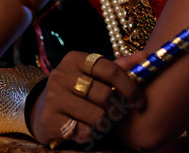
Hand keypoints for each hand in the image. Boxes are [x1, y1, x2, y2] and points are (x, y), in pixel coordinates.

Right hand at [29, 50, 147, 145]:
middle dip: (116, 109)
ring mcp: (53, 97)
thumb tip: (146, 56)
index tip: (140, 101)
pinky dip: (90, 133)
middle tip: (115, 114)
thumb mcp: (93, 74)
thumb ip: (119, 66)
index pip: (111, 70)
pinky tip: (84, 128)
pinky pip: (83, 131)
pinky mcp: (49, 118)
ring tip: (99, 121)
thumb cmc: (76, 89)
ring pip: (96, 115)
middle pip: (105, 95)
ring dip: (103, 123)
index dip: (130, 87)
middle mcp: (61, 74)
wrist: (41, 108)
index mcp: (75, 59)